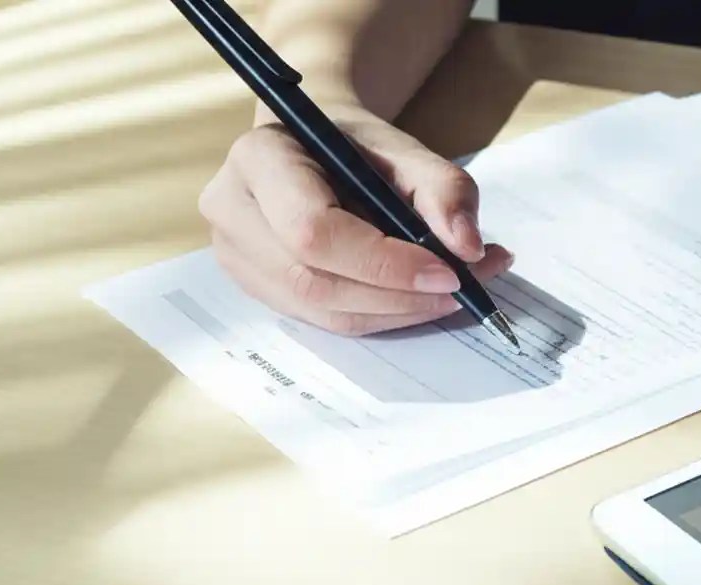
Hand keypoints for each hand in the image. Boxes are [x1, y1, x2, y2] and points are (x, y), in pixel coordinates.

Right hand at [198, 114, 512, 334]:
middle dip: (396, 296)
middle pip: (314, 281)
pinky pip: (321, 320)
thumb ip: (445, 190)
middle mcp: (231, 208)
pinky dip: (378, 316)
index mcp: (259, 158)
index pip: (314, 231)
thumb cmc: (358, 148)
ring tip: (449, 294)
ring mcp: (234, 255)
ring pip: (321, 311)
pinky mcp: (254, 286)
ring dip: (394, 312)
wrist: (317, 148)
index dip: (383, 262)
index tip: (448, 272)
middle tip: (460, 291)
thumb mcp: (408, 152)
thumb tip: (468, 247)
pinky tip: (415, 299)